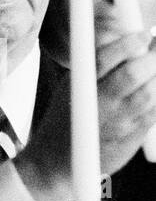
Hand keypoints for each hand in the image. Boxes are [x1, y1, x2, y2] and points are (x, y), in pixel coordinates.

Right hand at [15, 32, 155, 200]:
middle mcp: (97, 105)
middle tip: (155, 51)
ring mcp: (116, 123)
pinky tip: (154, 90)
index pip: (104, 58)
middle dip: (152, 57)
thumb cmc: (66, 123)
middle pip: (132, 73)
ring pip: (150, 92)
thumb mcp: (71, 91)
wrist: (56, 165)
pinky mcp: (132, 136)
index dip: (128, 43)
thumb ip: (97, 69)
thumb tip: (135, 44)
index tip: (143, 35)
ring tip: (155, 71)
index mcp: (78, 89)